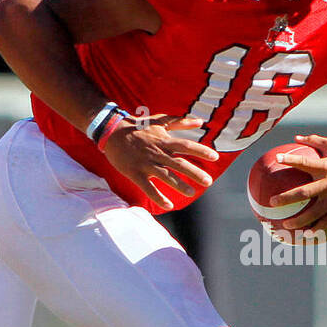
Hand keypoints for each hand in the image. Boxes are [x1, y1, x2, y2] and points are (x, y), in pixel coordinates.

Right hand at [101, 113, 219, 209]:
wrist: (112, 131)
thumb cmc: (138, 126)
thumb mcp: (160, 120)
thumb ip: (180, 122)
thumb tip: (200, 121)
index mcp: (164, 140)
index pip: (185, 146)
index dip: (201, 150)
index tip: (215, 157)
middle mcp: (157, 153)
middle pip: (178, 163)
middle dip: (194, 172)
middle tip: (208, 181)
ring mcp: (146, 163)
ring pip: (164, 176)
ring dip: (178, 185)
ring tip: (191, 193)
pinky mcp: (135, 173)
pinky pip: (148, 187)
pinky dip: (158, 197)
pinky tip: (169, 205)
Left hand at [269, 134, 326, 234]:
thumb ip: (315, 141)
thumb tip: (296, 138)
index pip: (306, 162)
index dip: (291, 160)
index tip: (277, 159)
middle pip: (305, 192)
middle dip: (286, 199)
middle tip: (272, 203)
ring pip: (315, 213)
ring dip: (299, 220)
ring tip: (285, 225)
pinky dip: (317, 228)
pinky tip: (306, 234)